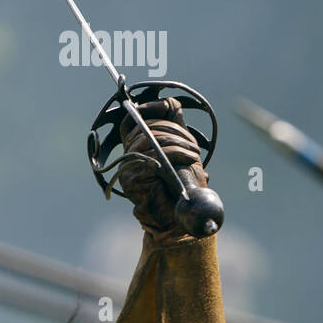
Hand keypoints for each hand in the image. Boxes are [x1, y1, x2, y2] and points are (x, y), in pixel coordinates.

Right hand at [117, 98, 209, 242]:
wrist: (178, 220)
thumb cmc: (181, 188)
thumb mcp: (181, 151)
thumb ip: (175, 129)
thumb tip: (171, 102)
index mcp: (136, 147)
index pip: (135, 117)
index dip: (151, 107)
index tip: (170, 106)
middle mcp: (127, 154)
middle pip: (145, 125)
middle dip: (174, 129)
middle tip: (194, 147)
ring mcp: (127, 166)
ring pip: (151, 138)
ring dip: (179, 143)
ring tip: (195, 154)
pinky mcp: (133, 176)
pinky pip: (156, 155)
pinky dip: (177, 153)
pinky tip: (190, 159)